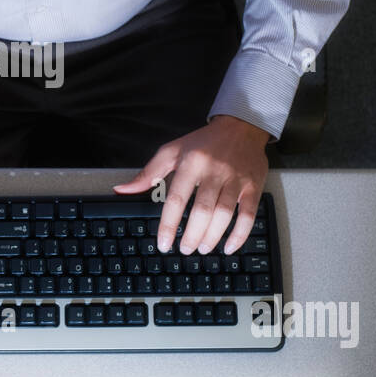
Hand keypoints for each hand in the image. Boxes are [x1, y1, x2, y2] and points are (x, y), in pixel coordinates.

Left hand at [114, 115, 270, 255]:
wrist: (241, 126)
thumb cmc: (203, 143)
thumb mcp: (171, 151)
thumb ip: (147, 174)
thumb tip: (122, 190)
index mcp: (191, 163)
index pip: (176, 199)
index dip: (168, 225)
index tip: (164, 244)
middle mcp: (214, 171)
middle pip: (202, 210)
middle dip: (192, 235)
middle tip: (185, 249)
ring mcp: (236, 179)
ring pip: (224, 214)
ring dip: (212, 237)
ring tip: (202, 248)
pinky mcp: (253, 185)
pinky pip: (249, 214)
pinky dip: (240, 234)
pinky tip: (229, 247)